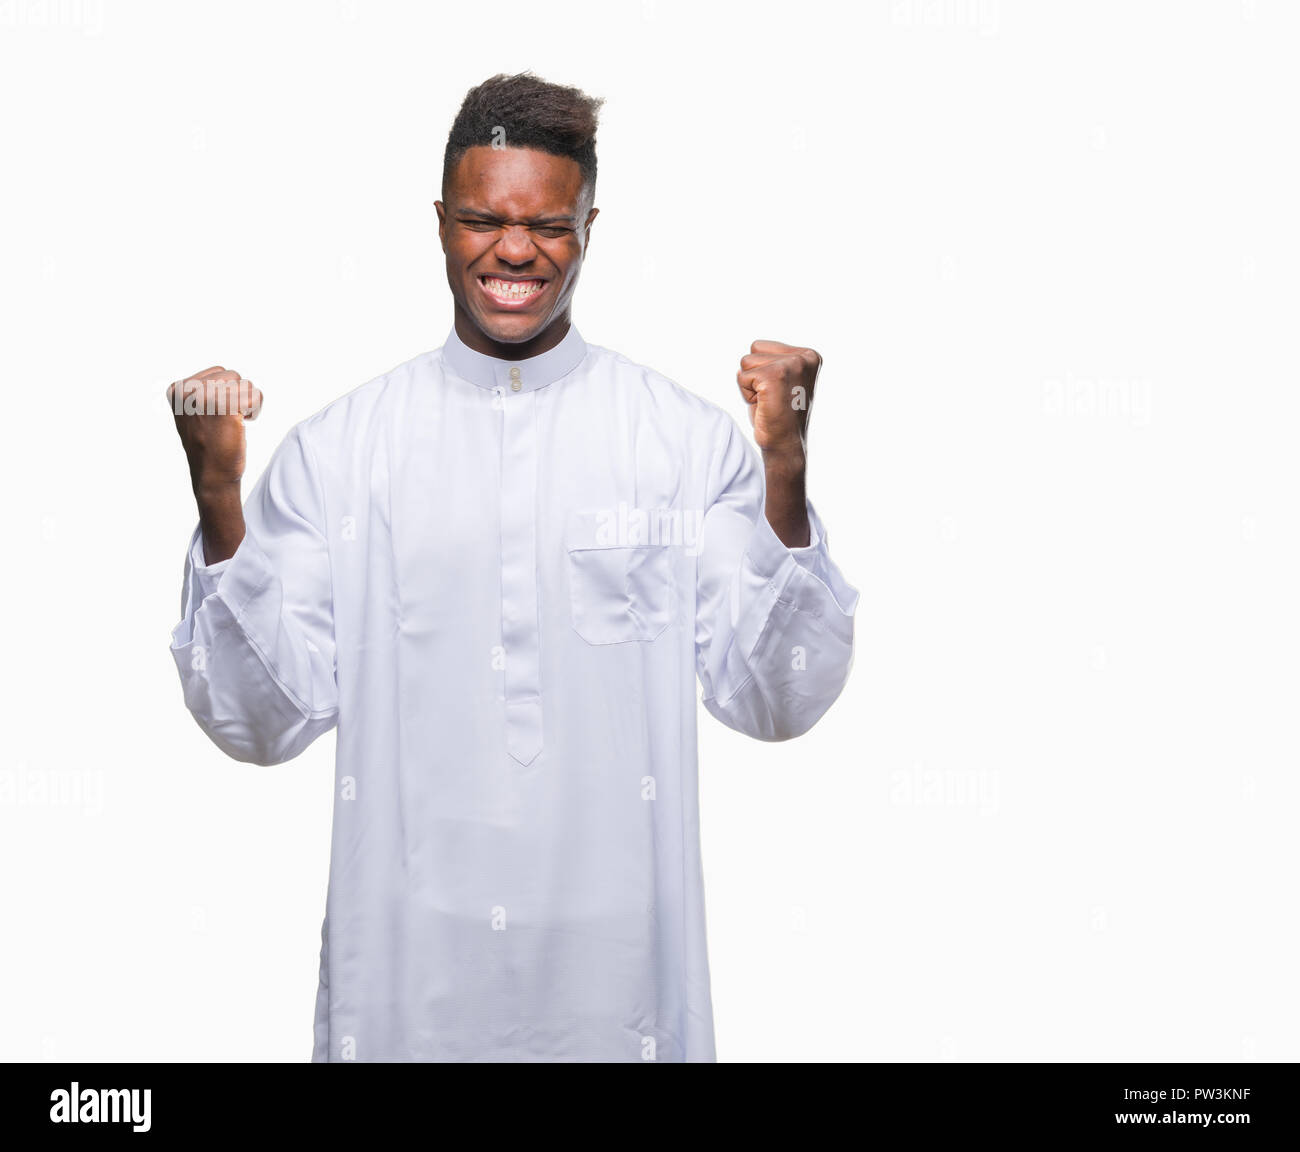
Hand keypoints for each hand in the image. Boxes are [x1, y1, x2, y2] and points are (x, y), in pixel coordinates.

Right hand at [167, 366, 262, 495]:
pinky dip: (256, 410)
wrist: (212, 475)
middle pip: (232, 375)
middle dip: (239, 395)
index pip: (218, 371)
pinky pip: (254, 396)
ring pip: (245, 384)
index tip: (217, 413)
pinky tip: (244, 423)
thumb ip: (199, 391)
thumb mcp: (192, 413)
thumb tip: (221, 372)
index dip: (226, 392)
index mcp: (176, 390)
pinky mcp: (225, 407)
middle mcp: (187, 391)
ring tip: (234, 421)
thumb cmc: (207, 445)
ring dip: (248, 403)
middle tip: (229, 418)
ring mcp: (205, 398)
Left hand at [736, 340, 820, 471]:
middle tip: (771, 397)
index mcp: (810, 355)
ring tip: (768, 400)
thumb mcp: (785, 380)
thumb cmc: (781, 415)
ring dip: (750, 384)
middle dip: (754, 375)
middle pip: (753, 349)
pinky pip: (742, 377)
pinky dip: (746, 394)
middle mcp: (804, 357)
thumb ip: (774, 361)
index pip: (761, 346)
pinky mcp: (774, 377)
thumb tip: (749, 354)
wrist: (786, 445)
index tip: (778, 390)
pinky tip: (764, 405)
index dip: (761, 370)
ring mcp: (790, 365)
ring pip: (746, 362)